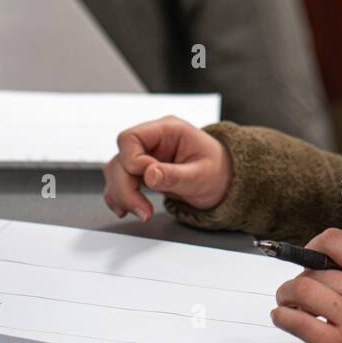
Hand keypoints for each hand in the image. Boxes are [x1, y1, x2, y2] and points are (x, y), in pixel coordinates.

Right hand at [102, 115, 232, 221]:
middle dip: (125, 186)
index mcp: (168, 130)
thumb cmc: (218, 171)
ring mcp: (146, 156)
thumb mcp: (202, 174)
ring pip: (116, 172)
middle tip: (142, 210)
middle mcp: (153, 140)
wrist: (224, 182)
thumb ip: (175, 175)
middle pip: (120, 158)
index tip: (148, 181)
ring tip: (142, 213)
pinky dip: (119, 197)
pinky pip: (120, 182)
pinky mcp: (142, 173)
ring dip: (122, 194)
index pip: (131, 138)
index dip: (132, 161)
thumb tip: (149, 175)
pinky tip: (127, 210)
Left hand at [270, 228, 341, 342]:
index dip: (313, 246)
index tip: (308, 255)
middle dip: (299, 278)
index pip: (334, 241)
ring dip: (286, 294)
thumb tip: (317, 261)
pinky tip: (283, 317)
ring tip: (287, 300)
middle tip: (297, 288)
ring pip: (302, 290)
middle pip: (314, 270)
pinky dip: (283, 317)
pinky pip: (298, 322)